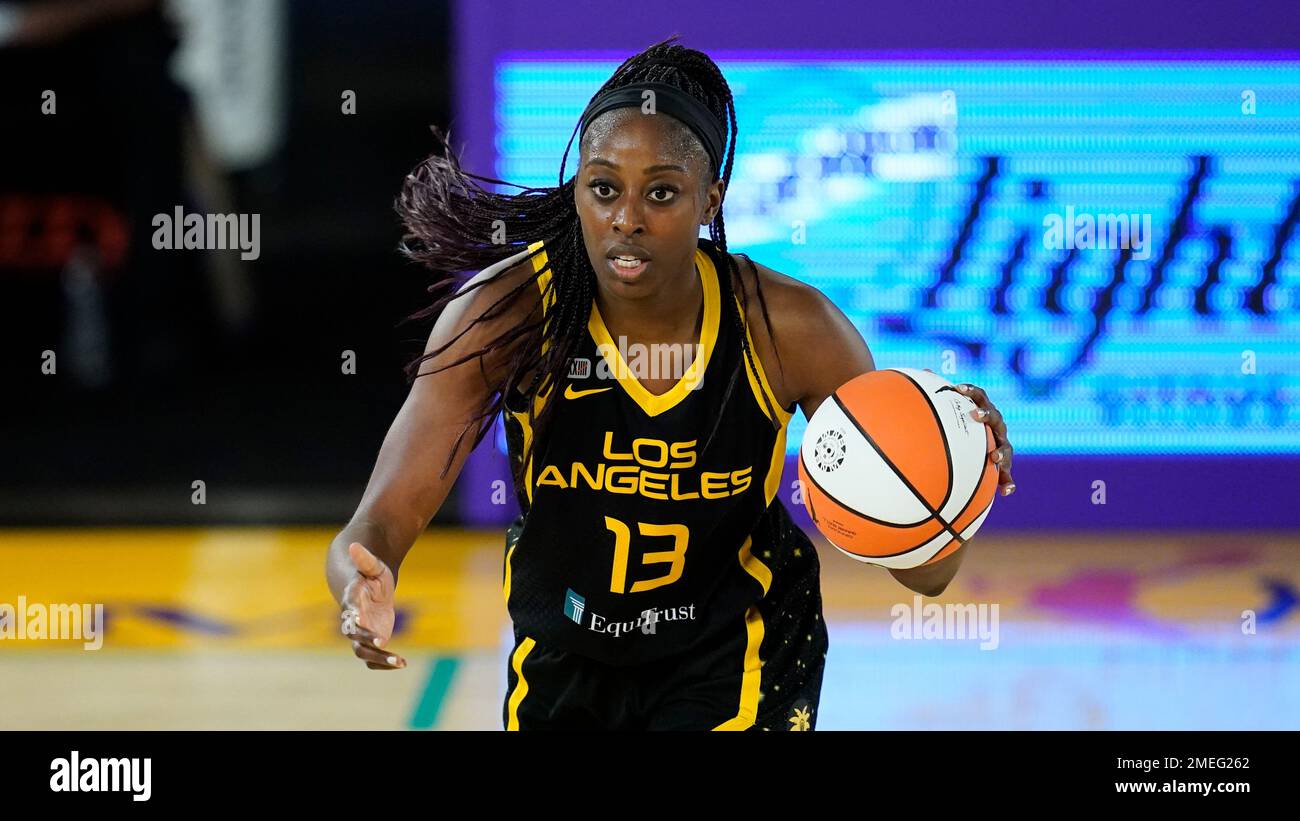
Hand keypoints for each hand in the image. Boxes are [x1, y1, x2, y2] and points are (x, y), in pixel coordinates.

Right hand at [339, 542, 406, 669]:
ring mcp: (361, 632)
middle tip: (383, 642)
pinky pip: (372, 658)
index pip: (349, 610)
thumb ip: (364, 558)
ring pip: (362, 651)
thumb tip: (353, 545)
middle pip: (352, 634)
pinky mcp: (371, 640)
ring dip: (379, 658)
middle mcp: (353, 619)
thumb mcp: (372, 564)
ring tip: (401, 662)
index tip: (362, 620)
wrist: (365, 586)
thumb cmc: (369, 573)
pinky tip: (402, 663)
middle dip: (366, 639)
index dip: (354, 616)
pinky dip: (384, 663)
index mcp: (352, 600)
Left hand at [924, 370, 1015, 496]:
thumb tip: (925, 372)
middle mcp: (995, 425)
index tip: (958, 388)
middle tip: (976, 415)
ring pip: (1006, 447)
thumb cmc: (960, 425)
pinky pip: (1008, 474)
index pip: (979, 396)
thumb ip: (937, 394)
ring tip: (995, 458)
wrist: (976, 445)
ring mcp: (1001, 444)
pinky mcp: (1003, 464)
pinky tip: (1006, 492)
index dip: (970, 390)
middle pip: (994, 417)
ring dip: (1002, 452)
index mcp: (982, 410)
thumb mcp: (948, 411)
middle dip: (986, 415)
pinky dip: (1008, 482)